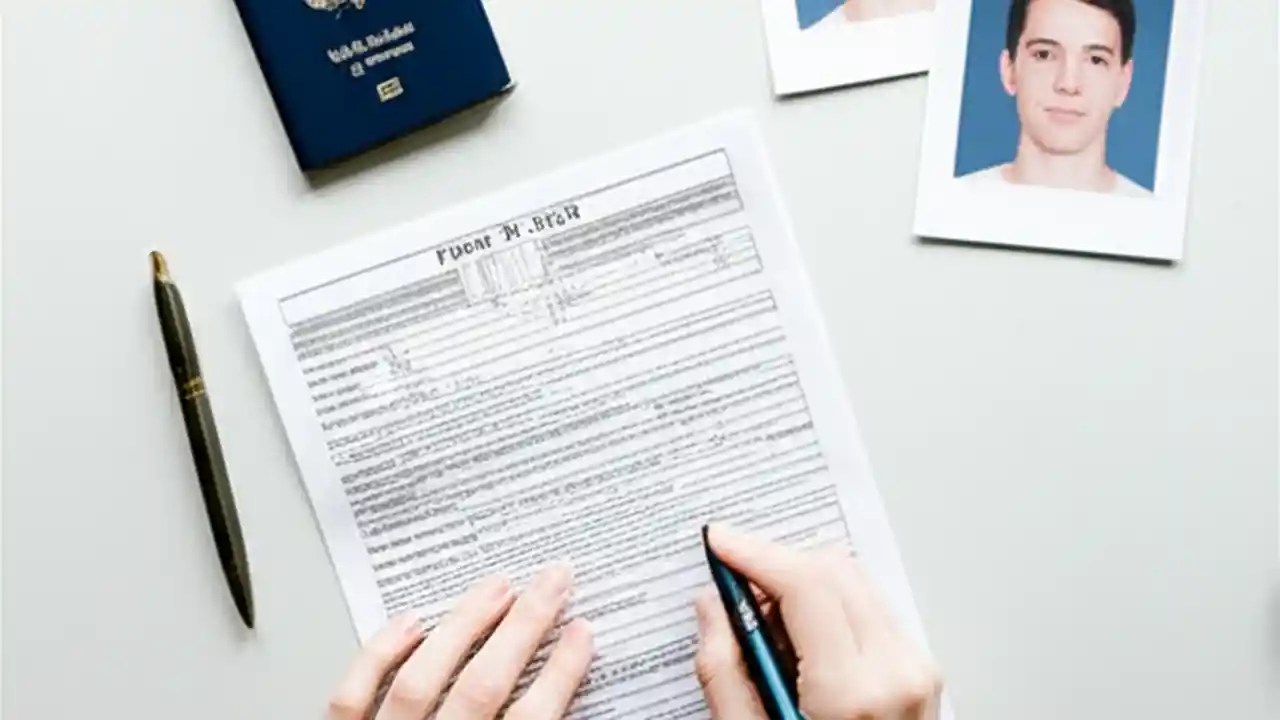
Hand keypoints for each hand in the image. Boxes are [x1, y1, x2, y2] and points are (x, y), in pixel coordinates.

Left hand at [326, 564, 593, 719]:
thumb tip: (558, 692)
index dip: (562, 673)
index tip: (582, 632)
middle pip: (483, 687)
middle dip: (525, 626)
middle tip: (554, 579)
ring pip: (421, 680)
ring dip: (464, 626)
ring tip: (496, 585)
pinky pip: (352, 697)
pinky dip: (380, 654)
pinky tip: (411, 620)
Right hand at [694, 525, 942, 719]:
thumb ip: (724, 672)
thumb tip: (711, 607)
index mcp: (852, 693)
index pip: (805, 584)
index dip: (755, 552)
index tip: (719, 542)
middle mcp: (895, 671)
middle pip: (832, 569)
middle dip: (776, 563)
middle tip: (731, 586)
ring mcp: (915, 669)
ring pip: (853, 581)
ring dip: (803, 583)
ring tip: (763, 625)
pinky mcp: (919, 671)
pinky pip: (869, 608)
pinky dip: (829, 605)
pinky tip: (799, 639)